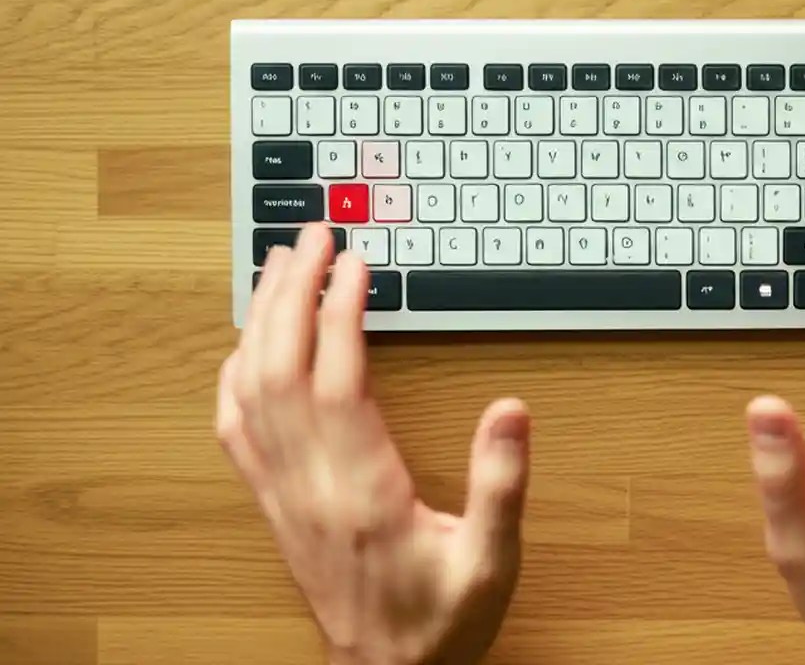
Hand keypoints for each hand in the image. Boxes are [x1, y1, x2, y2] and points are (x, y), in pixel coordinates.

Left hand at [216, 222, 530, 664]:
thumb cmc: (438, 624)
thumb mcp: (492, 564)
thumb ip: (502, 486)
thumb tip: (511, 411)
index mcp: (363, 492)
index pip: (336, 380)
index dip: (340, 311)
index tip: (353, 263)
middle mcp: (310, 486)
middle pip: (279, 368)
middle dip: (291, 293)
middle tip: (311, 240)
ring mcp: (283, 494)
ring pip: (249, 390)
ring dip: (258, 322)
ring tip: (278, 268)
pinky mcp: (273, 504)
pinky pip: (234, 428)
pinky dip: (232, 375)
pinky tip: (243, 347)